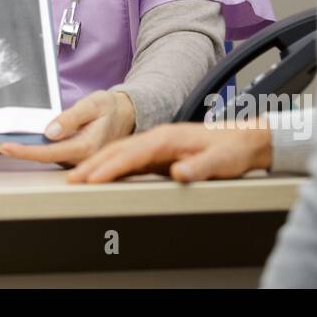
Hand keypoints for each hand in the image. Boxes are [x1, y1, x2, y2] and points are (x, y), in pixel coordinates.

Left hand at [0, 91, 135, 166]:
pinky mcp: (76, 157)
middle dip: (22, 153)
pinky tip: (26, 143)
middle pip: (46, 158)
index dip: (25, 151)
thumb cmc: (110, 108)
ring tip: (8, 143)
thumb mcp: (92, 105)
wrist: (127, 114)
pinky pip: (55, 155)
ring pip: (49, 158)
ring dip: (29, 151)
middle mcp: (82, 159)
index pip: (49, 152)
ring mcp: (79, 160)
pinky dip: (39, 149)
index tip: (5, 147)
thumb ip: (70, 118)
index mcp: (86, 146)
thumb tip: (49, 132)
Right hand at [66, 121, 272, 183]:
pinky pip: (129, 158)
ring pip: (121, 152)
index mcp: (167, 137)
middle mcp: (158, 137)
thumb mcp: (219, 162)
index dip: (110, 167)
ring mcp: (157, 144)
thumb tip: (178, 172)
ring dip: (98, 164)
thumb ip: (198, 167)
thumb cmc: (231, 149)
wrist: (243, 140)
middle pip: (119, 150)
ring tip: (79, 177)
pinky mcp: (159, 152)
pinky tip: (102, 174)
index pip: (132, 154)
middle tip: (72, 178)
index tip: (92, 178)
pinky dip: (111, 165)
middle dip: (94, 165)